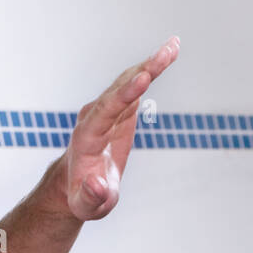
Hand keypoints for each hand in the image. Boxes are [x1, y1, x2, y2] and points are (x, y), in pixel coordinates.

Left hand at [58, 35, 179, 220]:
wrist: (78, 184)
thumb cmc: (84, 198)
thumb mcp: (87, 206)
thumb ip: (92, 197)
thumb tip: (98, 185)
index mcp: (87, 137)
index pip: (106, 111)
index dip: (125, 94)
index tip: (143, 77)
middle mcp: (94, 116)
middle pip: (120, 89)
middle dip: (145, 70)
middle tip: (168, 52)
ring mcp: (106, 109)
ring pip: (129, 81)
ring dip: (152, 63)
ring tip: (174, 46)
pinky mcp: (119, 108)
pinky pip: (136, 84)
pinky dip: (152, 68)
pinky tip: (170, 52)